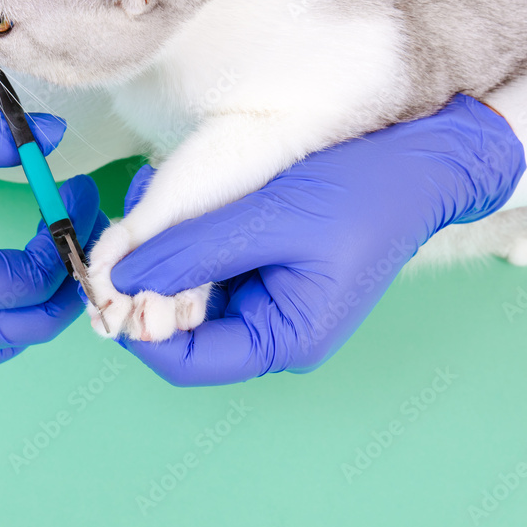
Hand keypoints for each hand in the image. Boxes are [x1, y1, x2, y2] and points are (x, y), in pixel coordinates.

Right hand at [0, 93, 104, 363]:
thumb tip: (56, 134)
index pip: (25, 282)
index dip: (65, 237)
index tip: (79, 193)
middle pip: (27, 328)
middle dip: (68, 283)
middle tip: (85, 232)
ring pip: (4, 344)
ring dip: (41, 308)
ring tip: (58, 253)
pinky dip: (8, 321)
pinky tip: (17, 280)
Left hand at [109, 95, 524, 385]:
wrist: (421, 165)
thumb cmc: (360, 194)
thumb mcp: (268, 219)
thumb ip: (191, 251)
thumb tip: (123, 278)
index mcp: (284, 341)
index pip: (185, 361)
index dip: (137, 329)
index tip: (105, 283)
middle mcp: (275, 335)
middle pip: (183, 330)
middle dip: (147, 284)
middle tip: (122, 231)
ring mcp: (272, 307)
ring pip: (191, 296)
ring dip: (164, 257)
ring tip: (145, 202)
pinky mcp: (269, 277)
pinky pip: (211, 271)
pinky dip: (189, 244)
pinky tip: (173, 205)